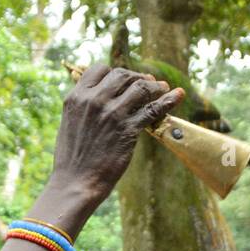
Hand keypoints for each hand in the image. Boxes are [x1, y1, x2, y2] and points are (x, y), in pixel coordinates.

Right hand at [50, 64, 185, 207]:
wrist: (75, 182)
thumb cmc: (72, 158)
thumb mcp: (71, 122)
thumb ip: (85, 106)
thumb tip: (100, 98)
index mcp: (77, 96)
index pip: (99, 69)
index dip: (115, 72)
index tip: (125, 80)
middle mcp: (94, 100)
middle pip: (122, 75)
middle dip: (138, 77)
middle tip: (149, 83)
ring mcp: (112, 113)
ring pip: (141, 88)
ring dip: (155, 86)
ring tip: (163, 88)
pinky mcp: (128, 129)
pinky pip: (153, 109)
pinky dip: (169, 100)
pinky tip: (178, 95)